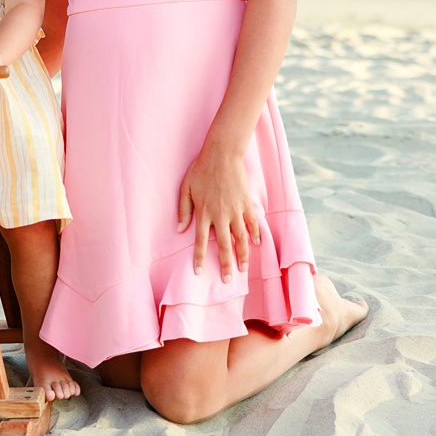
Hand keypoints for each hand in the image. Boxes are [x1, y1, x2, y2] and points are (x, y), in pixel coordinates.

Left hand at [176, 144, 264, 282]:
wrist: (222, 154)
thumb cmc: (201, 169)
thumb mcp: (186, 188)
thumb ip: (183, 210)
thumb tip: (179, 229)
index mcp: (204, 213)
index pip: (201, 242)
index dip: (200, 258)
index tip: (199, 272)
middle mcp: (221, 216)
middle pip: (224, 246)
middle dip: (225, 265)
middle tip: (227, 280)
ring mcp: (236, 210)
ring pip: (241, 238)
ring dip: (242, 255)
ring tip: (243, 268)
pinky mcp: (246, 204)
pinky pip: (252, 223)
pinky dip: (255, 234)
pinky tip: (256, 244)